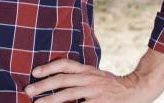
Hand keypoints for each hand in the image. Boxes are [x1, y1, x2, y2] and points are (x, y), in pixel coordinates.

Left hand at [25, 59, 147, 102]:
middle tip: (28, 90)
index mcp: (86, 70)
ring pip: (68, 95)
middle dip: (43, 86)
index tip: (34, 72)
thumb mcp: (94, 74)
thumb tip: (58, 78)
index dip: (48, 67)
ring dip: (51, 99)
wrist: (135, 90)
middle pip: (62, 80)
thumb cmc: (110, 84)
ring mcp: (94, 92)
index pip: (64, 64)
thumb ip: (78, 75)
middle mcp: (89, 78)